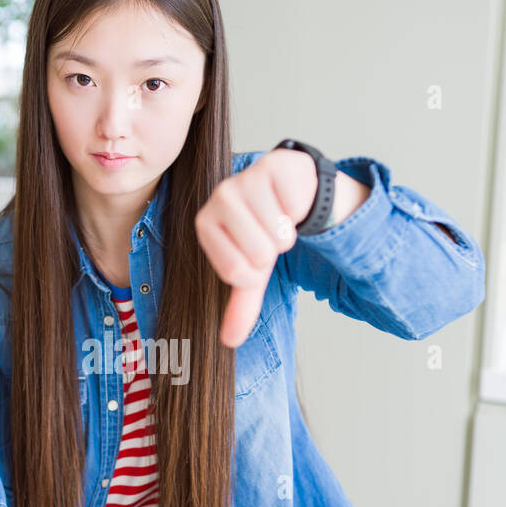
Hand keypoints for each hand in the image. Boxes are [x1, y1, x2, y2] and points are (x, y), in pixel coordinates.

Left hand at [194, 148, 315, 347]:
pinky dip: (300, 209)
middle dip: (273, 251)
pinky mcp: (273, 166)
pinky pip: (294, 207)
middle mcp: (219, 198)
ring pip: (278, 232)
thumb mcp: (253, 271)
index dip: (255, 272)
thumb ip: (240, 305)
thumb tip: (230, 341)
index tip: (254, 255)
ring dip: (288, 232)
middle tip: (269, 234)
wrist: (291, 192)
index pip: (235, 272)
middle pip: (259, 254)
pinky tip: (290, 199)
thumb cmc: (263, 232)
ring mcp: (245, 178)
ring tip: (280, 217)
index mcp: (205, 224)